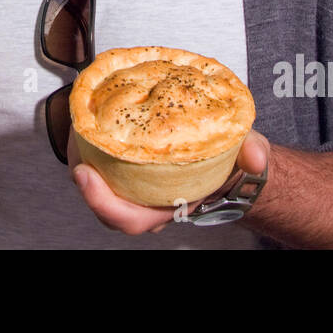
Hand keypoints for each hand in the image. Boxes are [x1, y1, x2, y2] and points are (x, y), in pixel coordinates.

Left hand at [71, 129, 271, 235]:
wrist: (230, 154)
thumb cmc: (232, 160)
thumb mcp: (247, 153)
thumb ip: (253, 154)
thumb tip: (254, 156)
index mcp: (168, 205)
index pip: (129, 219)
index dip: (103, 203)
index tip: (85, 176)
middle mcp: (145, 197)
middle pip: (102, 200)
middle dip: (83, 177)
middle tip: (78, 144)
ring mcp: (132, 180)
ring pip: (96, 177)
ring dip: (83, 154)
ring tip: (81, 122)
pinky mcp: (124, 160)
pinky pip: (99, 156)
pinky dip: (91, 138)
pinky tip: (91, 113)